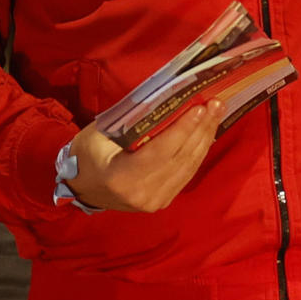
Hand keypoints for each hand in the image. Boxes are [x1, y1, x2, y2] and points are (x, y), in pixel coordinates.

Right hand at [62, 100, 225, 212]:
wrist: (82, 187)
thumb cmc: (88, 154)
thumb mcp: (101, 132)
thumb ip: (132, 120)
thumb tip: (167, 98)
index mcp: (121, 177)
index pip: (160, 152)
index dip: (183, 129)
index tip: (200, 108)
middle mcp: (141, 194)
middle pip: (179, 158)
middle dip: (201, 129)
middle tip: (217, 104)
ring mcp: (153, 201)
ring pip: (188, 166)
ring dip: (205, 138)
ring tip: (217, 113)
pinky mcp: (162, 201)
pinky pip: (186, 174)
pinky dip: (198, 151)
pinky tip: (207, 132)